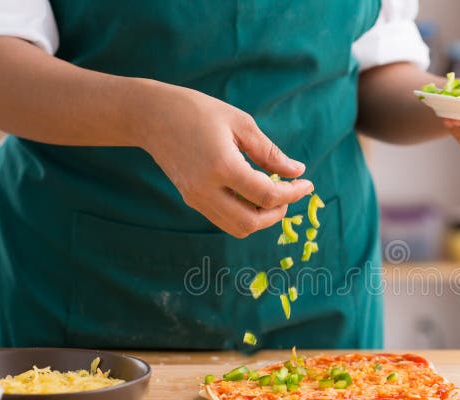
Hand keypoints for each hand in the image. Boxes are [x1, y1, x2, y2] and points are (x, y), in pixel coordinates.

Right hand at [141, 83, 312, 237]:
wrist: (151, 116)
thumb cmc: (198, 111)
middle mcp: (206, 189)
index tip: (308, 184)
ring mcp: (196, 198)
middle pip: (252, 223)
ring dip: (261, 218)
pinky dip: (244, 214)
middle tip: (290, 194)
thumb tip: (298, 172)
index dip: (293, 194)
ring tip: (273, 195)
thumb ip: (270, 153)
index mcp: (222, 167)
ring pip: (237, 228)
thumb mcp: (241, 124)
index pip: (266, 196)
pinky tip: (253, 194)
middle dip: (278, 213)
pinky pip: (224, 220)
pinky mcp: (191, 200)